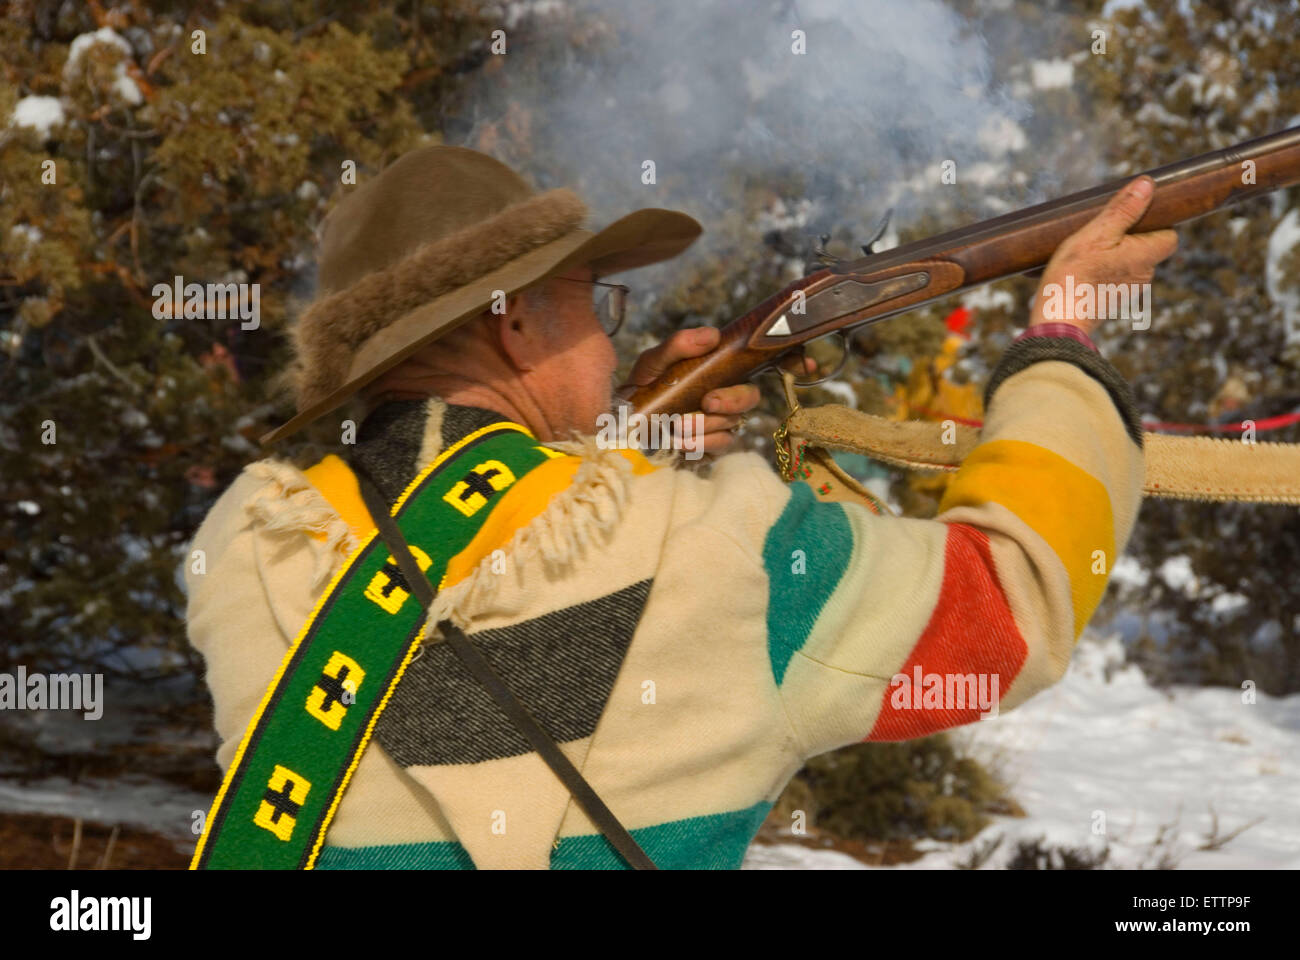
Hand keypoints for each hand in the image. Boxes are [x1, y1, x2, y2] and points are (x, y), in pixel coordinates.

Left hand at [618, 326, 759, 455]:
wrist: (621, 417)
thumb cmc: (644, 385)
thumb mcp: (654, 361)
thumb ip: (678, 345)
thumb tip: (713, 336)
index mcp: (719, 384)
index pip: (748, 391)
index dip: (739, 397)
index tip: (710, 399)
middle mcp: (722, 409)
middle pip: (743, 414)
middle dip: (722, 414)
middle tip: (696, 411)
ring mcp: (714, 433)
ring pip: (726, 436)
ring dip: (702, 433)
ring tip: (675, 429)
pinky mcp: (704, 453)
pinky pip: (711, 454)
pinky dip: (696, 449)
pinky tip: (677, 444)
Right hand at [1031, 175, 1178, 334]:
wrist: (1057, 320)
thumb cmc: (1075, 275)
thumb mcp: (1097, 233)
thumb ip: (1124, 209)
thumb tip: (1148, 185)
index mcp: (1146, 256)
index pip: (1170, 236)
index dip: (1155, 224)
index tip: (1132, 218)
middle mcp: (1143, 276)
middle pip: (1146, 248)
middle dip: (1127, 238)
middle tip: (1099, 232)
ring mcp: (1127, 292)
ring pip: (1128, 263)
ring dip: (1111, 255)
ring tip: (1084, 254)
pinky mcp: (1110, 303)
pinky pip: (1113, 279)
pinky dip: (1100, 272)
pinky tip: (1078, 271)